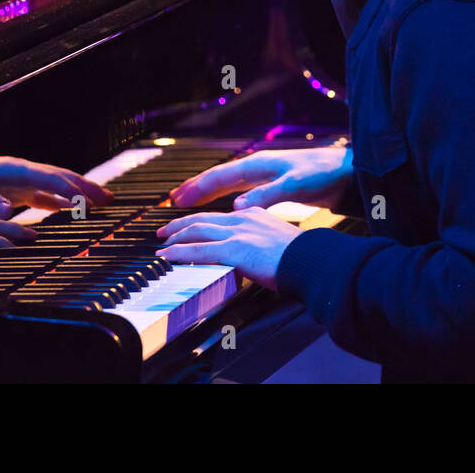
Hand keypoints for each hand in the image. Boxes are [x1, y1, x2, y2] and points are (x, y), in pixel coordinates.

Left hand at [0, 155, 113, 217]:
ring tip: (100, 201)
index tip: (90, 201)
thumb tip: (7, 210)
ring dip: (79, 192)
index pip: (50, 178)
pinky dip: (61, 200)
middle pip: (61, 177)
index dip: (70, 189)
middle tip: (109, 198)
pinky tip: (69, 208)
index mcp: (14, 169)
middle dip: (86, 186)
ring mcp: (20, 180)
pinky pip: (45, 194)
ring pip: (57, 184)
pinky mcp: (15, 190)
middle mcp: (21, 172)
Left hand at [156, 207, 301, 289]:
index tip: (186, 228)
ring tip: (161, 246)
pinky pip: (199, 250)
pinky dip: (179, 252)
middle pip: (202, 218)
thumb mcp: (276, 243)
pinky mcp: (236, 249)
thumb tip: (250, 258)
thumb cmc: (300, 257)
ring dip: (174, 238)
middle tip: (163, 233)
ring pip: (196, 230)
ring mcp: (239, 232)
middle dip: (179, 225)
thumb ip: (259, 244)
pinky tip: (168, 256)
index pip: (218, 216)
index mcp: (254, 214)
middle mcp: (243, 218)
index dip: (198, 221)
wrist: (312, 260)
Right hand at [169, 145, 352, 210]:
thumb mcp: (294, 185)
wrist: (346, 171)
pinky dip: (225, 198)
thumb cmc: (322, 174)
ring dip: (208, 194)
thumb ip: (266, 195)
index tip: (176, 200)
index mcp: (258, 165)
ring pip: (228, 184)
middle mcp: (257, 167)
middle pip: (218, 179)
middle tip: (172, 203)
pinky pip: (240, 190)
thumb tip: (236, 207)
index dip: (196, 189)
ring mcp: (264, 175)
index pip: (218, 177)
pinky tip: (223, 208)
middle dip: (195, 190)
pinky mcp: (273, 184)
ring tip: (189, 204)